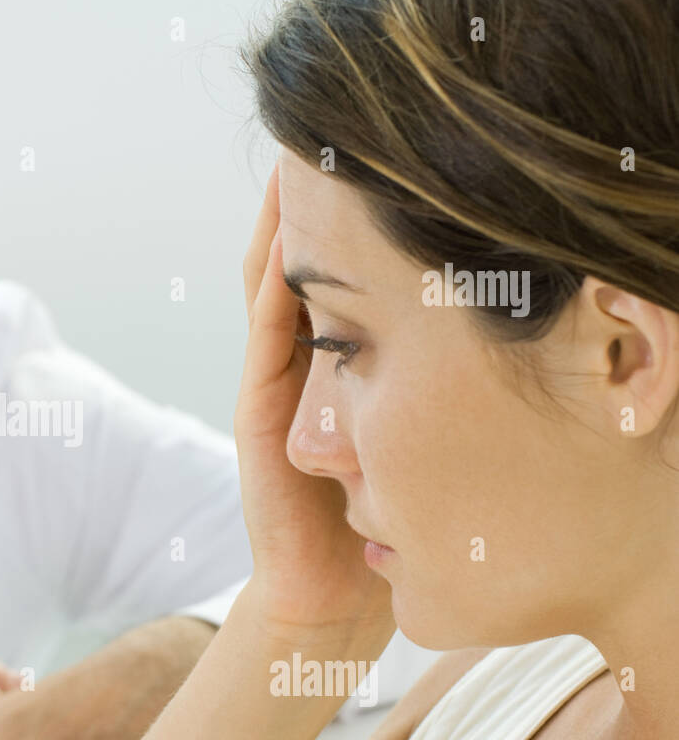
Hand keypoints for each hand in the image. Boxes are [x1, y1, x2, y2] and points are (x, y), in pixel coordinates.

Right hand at [234, 164, 391, 639]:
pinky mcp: (260, 413)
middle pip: (295, 268)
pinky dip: (271, 287)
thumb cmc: (376, 520)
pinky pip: (265, 337)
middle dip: (305, 208)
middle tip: (321, 144)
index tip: (364, 168)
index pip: (330, 279)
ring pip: (271, 289)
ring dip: (279, 231)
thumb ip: (413, 390)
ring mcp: (271, 387)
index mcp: (331, 370)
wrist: (327, 595)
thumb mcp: (407, 436)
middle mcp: (297, 369)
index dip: (343, 224)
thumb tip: (480, 338)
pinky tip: (285, 247)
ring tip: (291, 169)